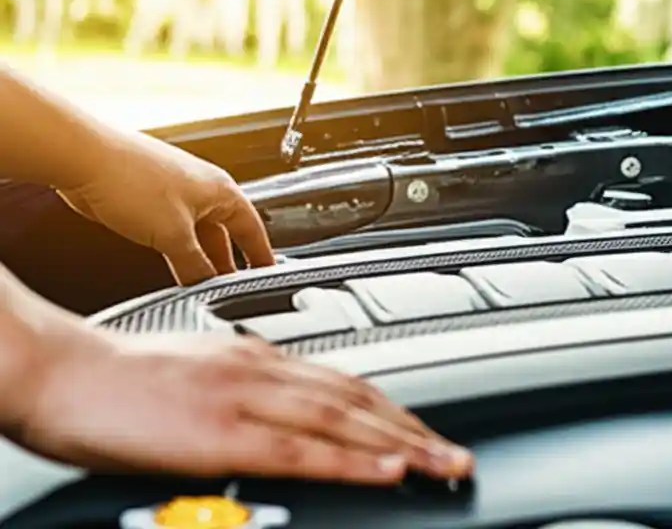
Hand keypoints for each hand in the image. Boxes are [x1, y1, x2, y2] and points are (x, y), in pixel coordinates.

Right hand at [0, 327, 473, 483]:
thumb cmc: (117, 377)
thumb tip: (281, 412)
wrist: (58, 369)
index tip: (424, 431)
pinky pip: (302, 450)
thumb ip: (247, 390)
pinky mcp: (222, 434)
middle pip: (359, 401)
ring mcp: (247, 401)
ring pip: (345, 423)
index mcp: (258, 359)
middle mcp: (264, 372)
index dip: (393, 409)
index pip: (345, 383)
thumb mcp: (200, 374)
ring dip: (403, 444)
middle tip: (456, 452)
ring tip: (443, 462)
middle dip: (415, 429)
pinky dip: (352, 460)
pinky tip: (387, 469)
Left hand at [57, 130, 274, 285]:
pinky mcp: (149, 198)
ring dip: (197, 257)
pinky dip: (175, 249)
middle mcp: (202, 189)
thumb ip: (193, 265)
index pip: (254, 229)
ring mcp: (175, 192)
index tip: (267, 274)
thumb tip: (203, 285)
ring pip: (195, 233)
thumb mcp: (172, 235)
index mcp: (222, 191)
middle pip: (224, 234)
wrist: (84, 157)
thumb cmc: (132, 179)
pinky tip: (168, 263)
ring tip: (197, 283)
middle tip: (228, 289)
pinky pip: (171, 229)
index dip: (262, 255)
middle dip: (225, 262)